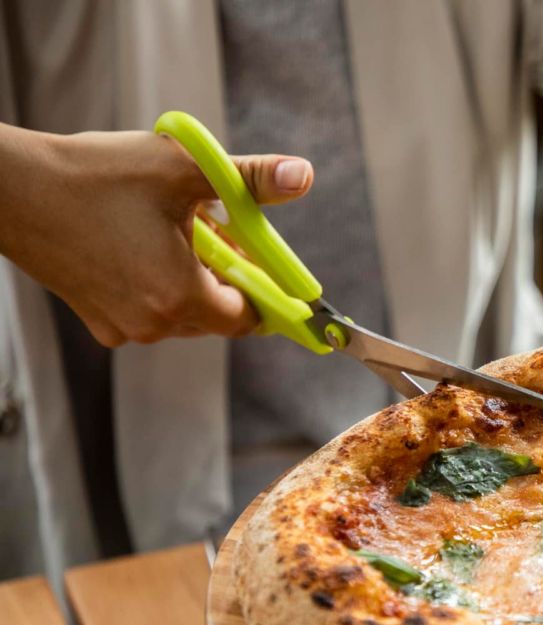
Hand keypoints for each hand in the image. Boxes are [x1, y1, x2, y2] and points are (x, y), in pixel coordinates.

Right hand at [0, 125, 312, 345]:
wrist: (10, 188)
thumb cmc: (95, 176)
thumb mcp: (185, 170)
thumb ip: (250, 179)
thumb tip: (302, 176)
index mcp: (179, 297)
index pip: (249, 318)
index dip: (267, 292)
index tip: (272, 268)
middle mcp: (151, 325)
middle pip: (218, 315)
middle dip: (228, 277)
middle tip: (217, 229)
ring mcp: (120, 326)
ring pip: (183, 312)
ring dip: (192, 278)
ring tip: (175, 228)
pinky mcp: (96, 318)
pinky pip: (147, 309)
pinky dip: (157, 282)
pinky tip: (141, 241)